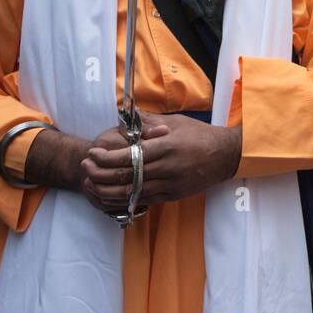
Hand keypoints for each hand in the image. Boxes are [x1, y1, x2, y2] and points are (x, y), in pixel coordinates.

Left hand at [81, 113, 241, 211]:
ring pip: (132, 192)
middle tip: (86, 166)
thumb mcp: (176, 123)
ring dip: (107, 190)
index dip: (106, 157)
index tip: (93, 152)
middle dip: (101, 173)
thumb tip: (126, 113)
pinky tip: (111, 194)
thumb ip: (148, 121)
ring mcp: (171, 184)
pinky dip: (124, 199)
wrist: (227, 156)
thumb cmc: (200, 135)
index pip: (129, 156)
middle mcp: (168, 167)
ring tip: (92, 183)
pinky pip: (144, 200)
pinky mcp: (174, 195)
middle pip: (127, 176)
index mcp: (167, 146)